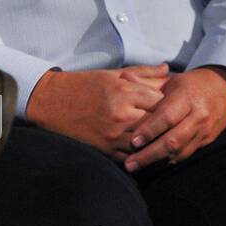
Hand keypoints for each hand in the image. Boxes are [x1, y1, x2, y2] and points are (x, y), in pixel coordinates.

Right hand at [25, 65, 169, 155]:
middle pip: (158, 122)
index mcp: (124, 91)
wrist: (50, 101)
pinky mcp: (104, 148)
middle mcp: (121, 113)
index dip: (169, 103)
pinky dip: (139, 154)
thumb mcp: (112, 74)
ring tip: (162, 139)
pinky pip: (131, 156)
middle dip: (166, 123)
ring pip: (147, 142)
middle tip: (174, 125)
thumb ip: (143, 73)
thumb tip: (167, 70)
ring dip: (155, 141)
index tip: (172, 105)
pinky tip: (144, 151)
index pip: (162, 100)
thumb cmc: (82, 84)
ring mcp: (113, 133)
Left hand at [117, 68, 225, 171]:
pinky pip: (187, 153)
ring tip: (137, 166)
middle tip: (130, 164)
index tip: (133, 141)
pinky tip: (155, 163)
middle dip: (149, 154)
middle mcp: (197, 116)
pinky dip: (170, 159)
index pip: (166, 117)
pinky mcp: (208, 140)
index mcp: (186, 98)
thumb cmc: (191, 84)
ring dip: (158, 160)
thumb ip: (146, 82)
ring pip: (180, 151)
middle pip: (172, 140)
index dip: (149, 130)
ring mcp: (204, 130)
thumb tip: (124, 77)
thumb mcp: (171, 79)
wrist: (224, 89)